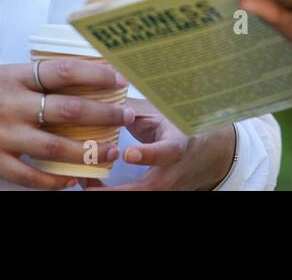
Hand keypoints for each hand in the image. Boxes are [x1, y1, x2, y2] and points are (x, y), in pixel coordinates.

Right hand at [0, 63, 133, 188]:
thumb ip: (30, 80)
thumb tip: (71, 83)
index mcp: (14, 76)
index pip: (64, 71)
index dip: (96, 74)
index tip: (119, 77)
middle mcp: (11, 103)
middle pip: (69, 109)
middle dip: (104, 114)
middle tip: (127, 116)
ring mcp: (1, 134)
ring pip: (56, 145)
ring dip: (88, 150)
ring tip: (110, 151)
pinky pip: (30, 175)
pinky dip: (54, 180)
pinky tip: (71, 180)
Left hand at [77, 98, 235, 190]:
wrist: (206, 154)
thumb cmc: (176, 129)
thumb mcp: (159, 116)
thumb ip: (131, 110)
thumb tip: (99, 91)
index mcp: (176, 146)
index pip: (165, 152)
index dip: (147, 154)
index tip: (128, 154)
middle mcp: (171, 173)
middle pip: (147, 189)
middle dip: (117, 190)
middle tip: (89, 184)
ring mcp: (164, 190)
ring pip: (137, 198)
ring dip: (108, 194)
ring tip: (85, 183)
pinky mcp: (156, 196)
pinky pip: (132, 199)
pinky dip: (110, 195)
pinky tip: (91, 185)